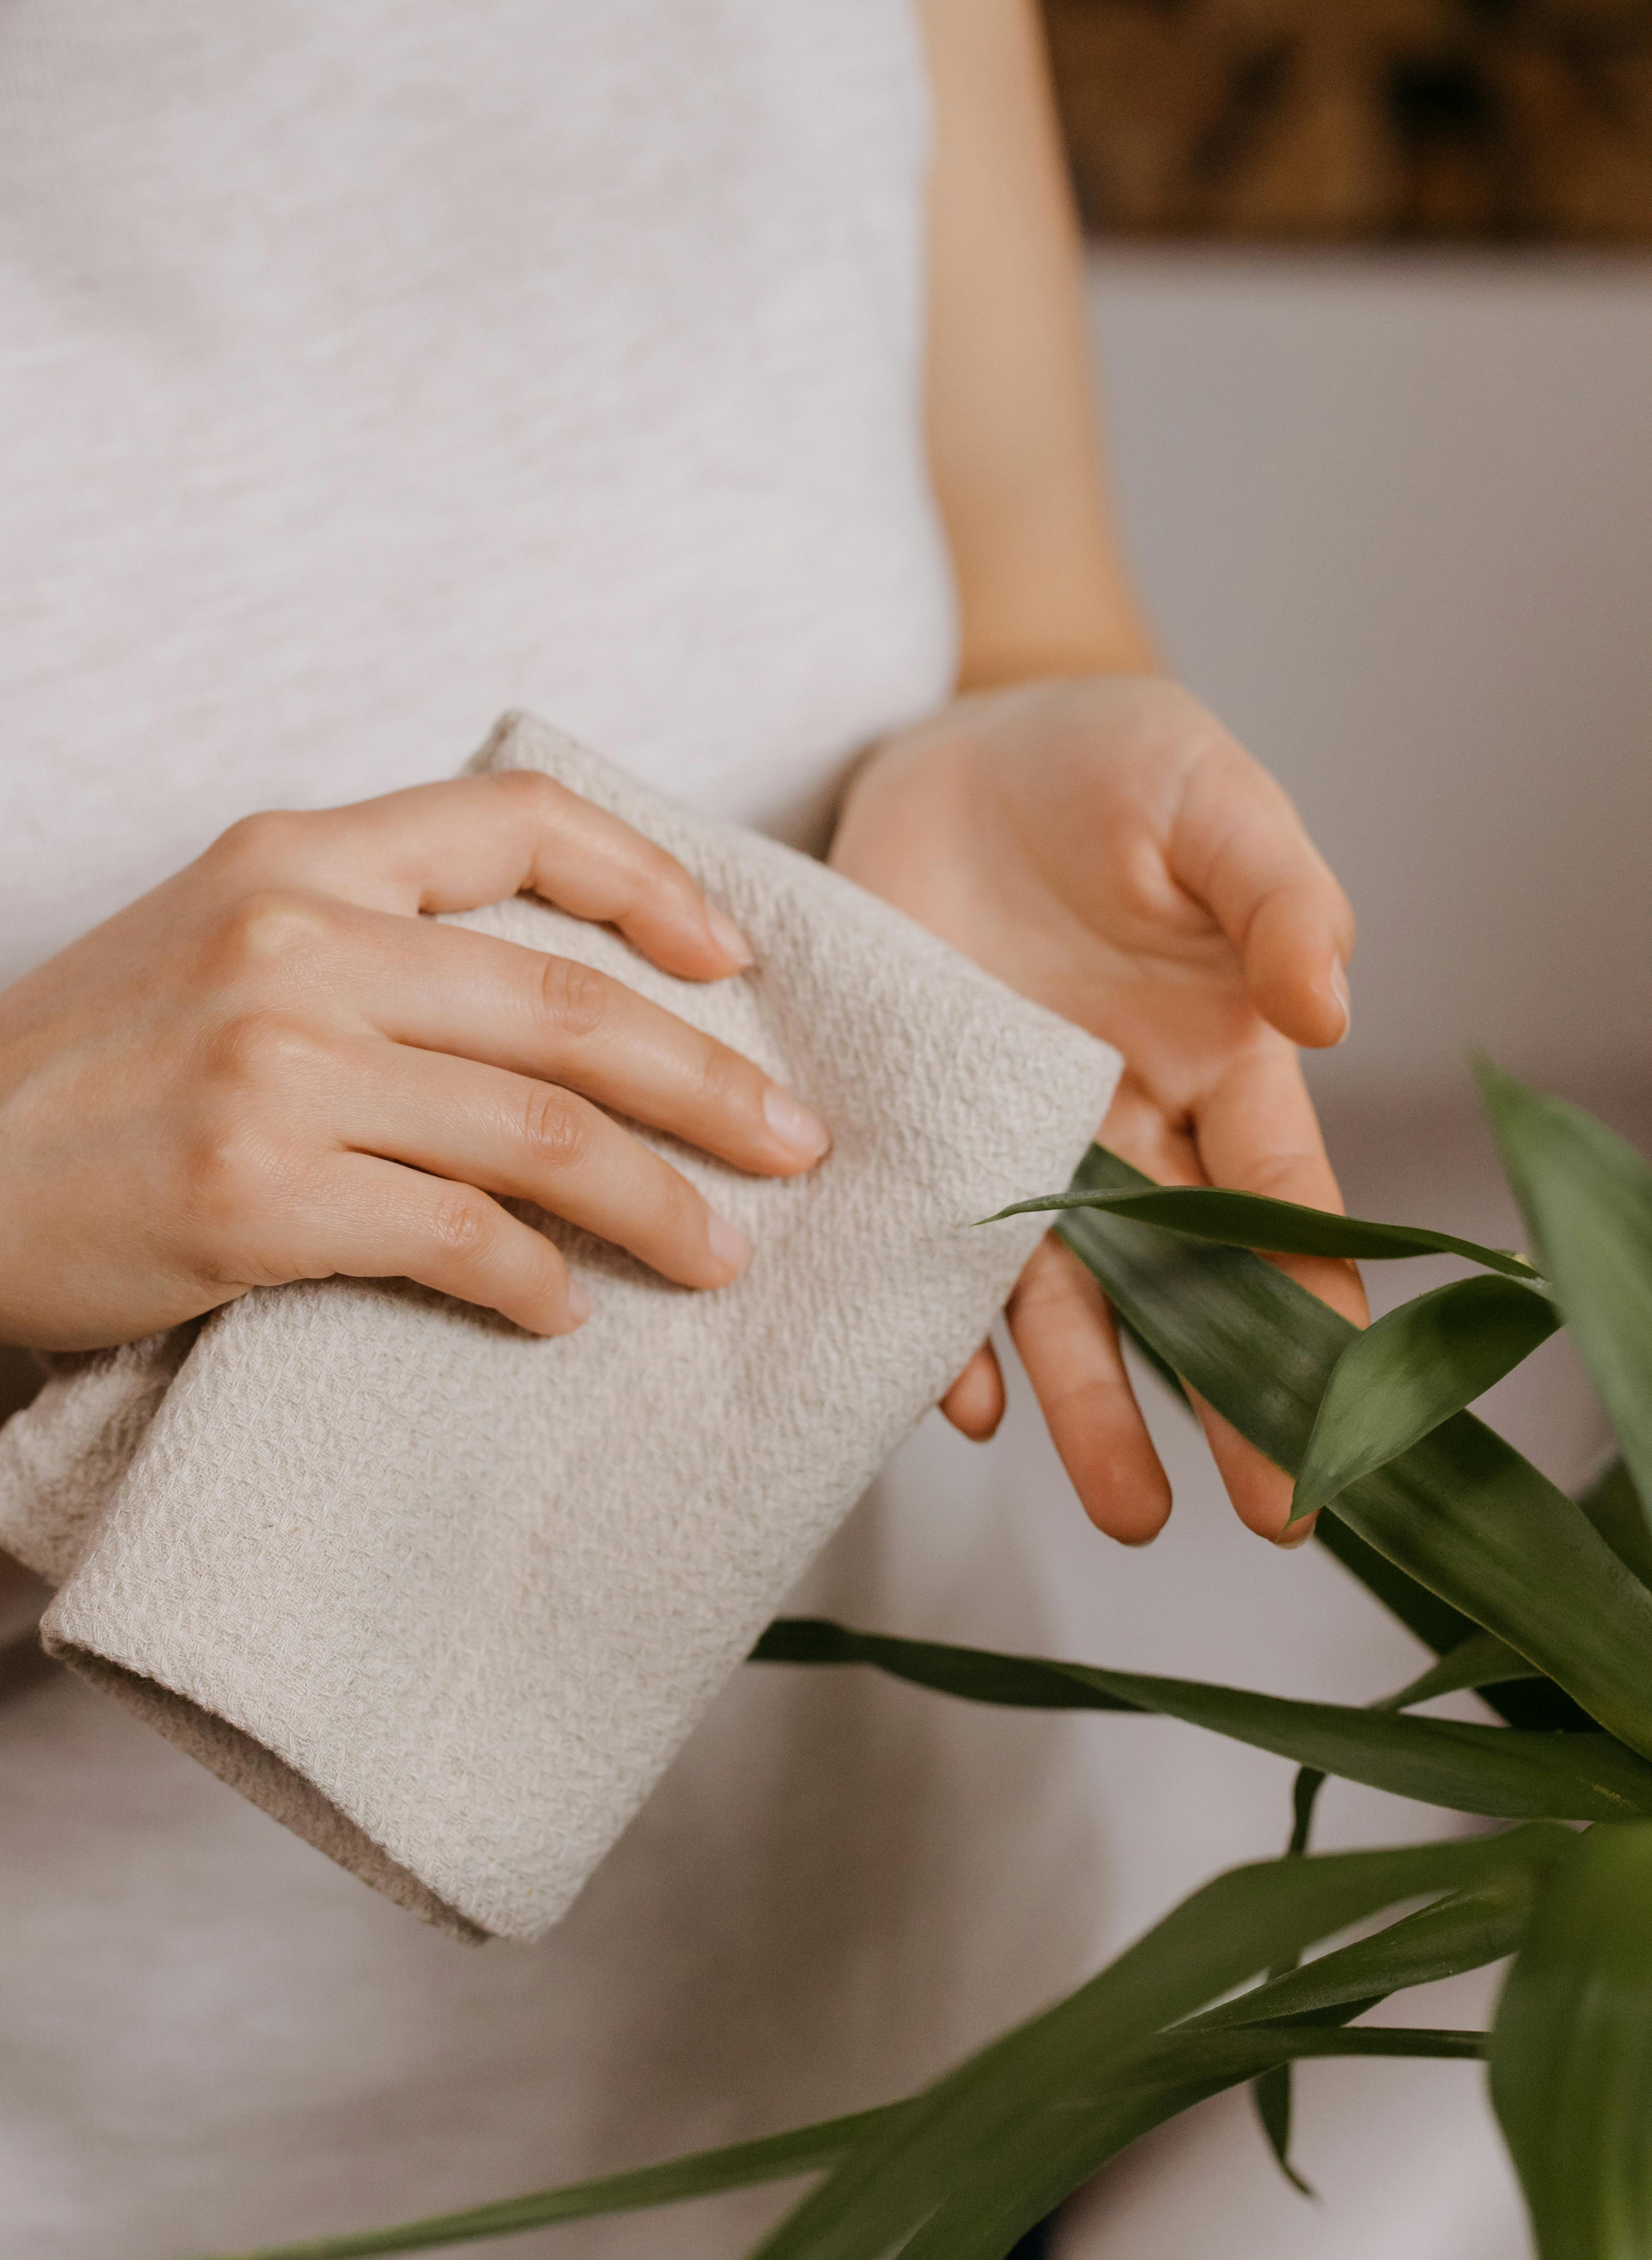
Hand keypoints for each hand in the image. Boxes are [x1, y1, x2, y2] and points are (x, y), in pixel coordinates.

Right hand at [0, 774, 831, 1427]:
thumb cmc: (75, 1065)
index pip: (524, 822)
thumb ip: (355, 931)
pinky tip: (564, 1308)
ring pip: (539, 1132)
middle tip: (795, 1145)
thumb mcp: (210, 935)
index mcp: (295, 855)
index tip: (734, 962)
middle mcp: (297, 938)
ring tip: (719, 1253)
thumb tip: (545, 998)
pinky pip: (457, 1237)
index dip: (655, 883)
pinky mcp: (255, 1194)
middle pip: (570, 1005)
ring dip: (655, 1202)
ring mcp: (276, 1065)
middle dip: (711, 1083)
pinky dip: (535, 1279)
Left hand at [830, 677, 1362, 1545]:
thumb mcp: (1210, 799)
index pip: (1286, 1203)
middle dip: (1223, 1396)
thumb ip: (1277, 896)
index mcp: (1222, 1059)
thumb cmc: (1113, 762)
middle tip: (1260, 1515)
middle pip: (1184, 1280)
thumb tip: (1331, 1005)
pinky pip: (932, 1238)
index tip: (1346, 1417)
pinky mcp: (913, 1114)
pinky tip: (960, 1398)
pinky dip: (942, 1320)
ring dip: (1093, 1398)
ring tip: (1128, 1507)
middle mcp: (1127, 1121)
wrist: (959, 745)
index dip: (1320, 1308)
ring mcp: (1016, 1130)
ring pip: (1065, 1290)